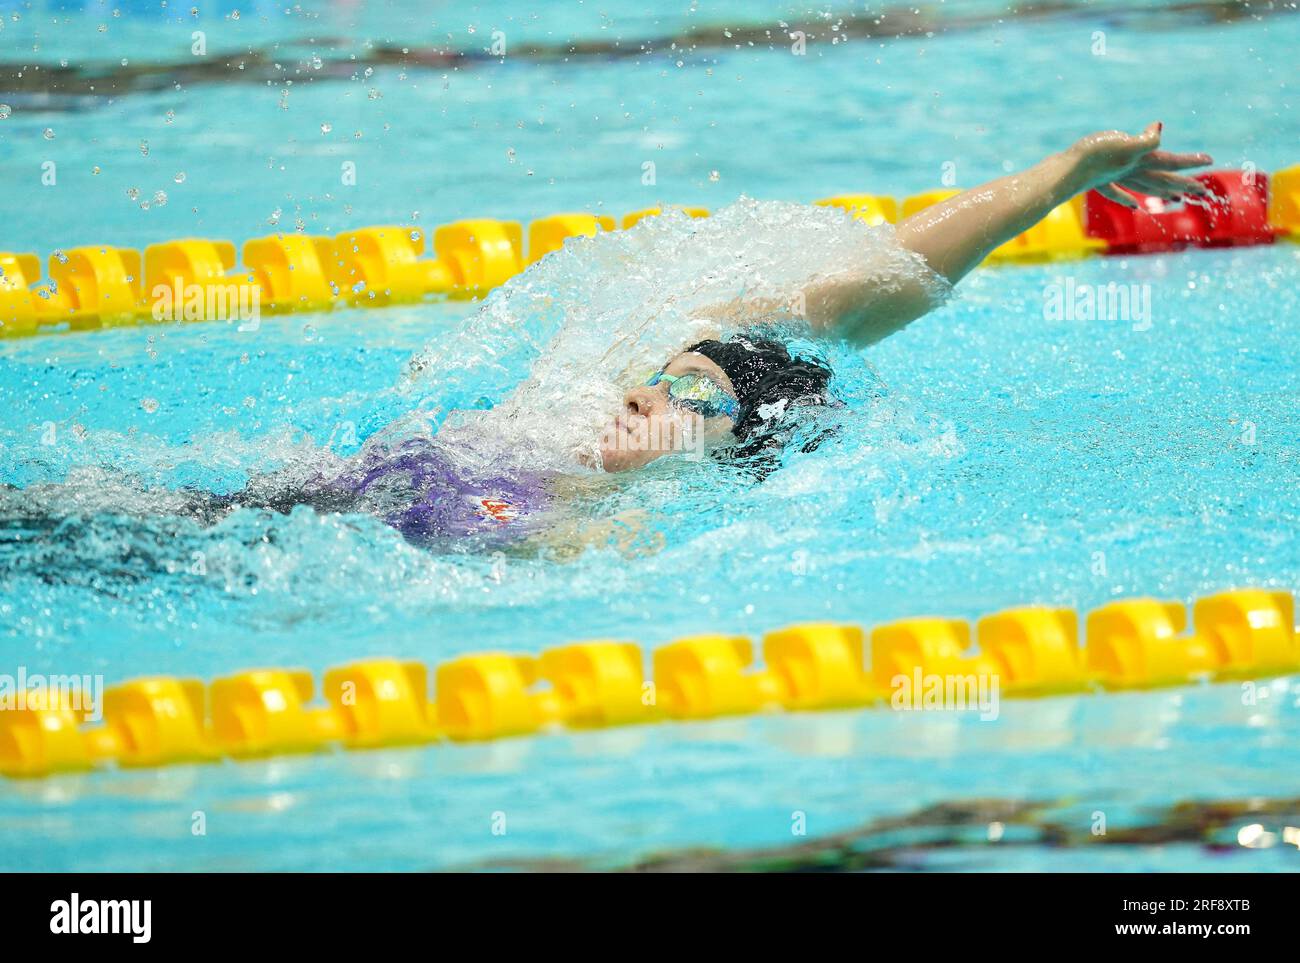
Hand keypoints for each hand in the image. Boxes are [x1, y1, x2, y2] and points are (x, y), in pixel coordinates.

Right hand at [1067, 123, 1212, 207]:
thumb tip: (1159, 128)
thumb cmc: (1091, 156)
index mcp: (1139, 162)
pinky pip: (1116, 191)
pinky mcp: (1097, 180)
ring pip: (1143, 187)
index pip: (1170, 161)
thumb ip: (1145, 139)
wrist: (1062, 173)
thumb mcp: (1122, 143)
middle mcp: (1130, 172)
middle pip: (1162, 180)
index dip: (1190, 161)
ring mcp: (1113, 178)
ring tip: (1176, 199)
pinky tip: (1134, 205)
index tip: (1210, 160)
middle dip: (1183, 185)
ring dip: (1161, 192)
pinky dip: (1126, 197)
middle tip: (1204, 192)